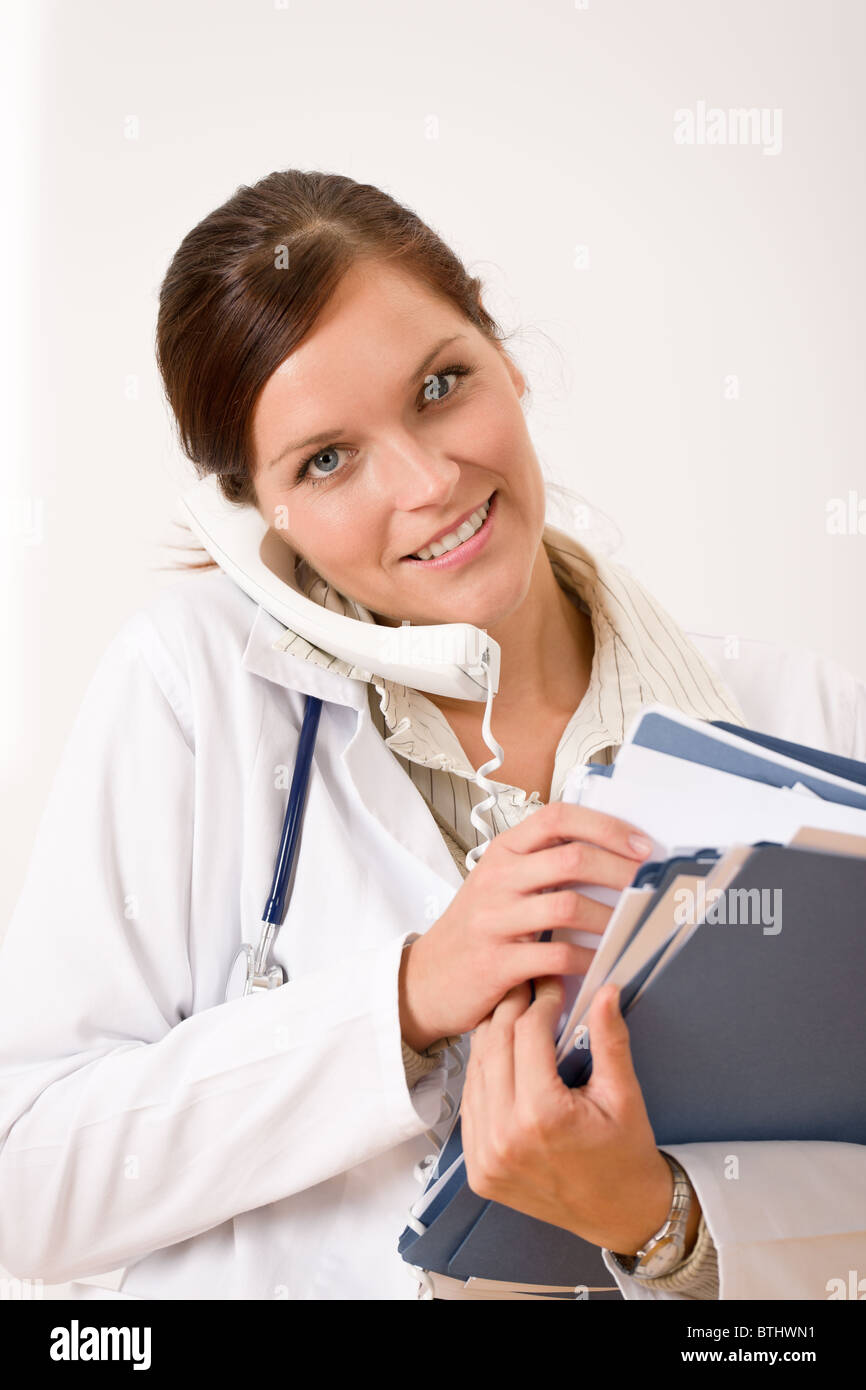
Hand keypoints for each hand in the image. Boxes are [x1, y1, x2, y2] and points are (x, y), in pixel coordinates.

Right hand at [399, 801, 652, 1050]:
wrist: (427, 979)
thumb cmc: (476, 929)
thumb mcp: (500, 885)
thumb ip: (542, 867)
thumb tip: (614, 858)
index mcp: (503, 852)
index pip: (557, 818)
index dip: (605, 826)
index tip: (641, 846)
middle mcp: (497, 878)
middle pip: (571, 859)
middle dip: (620, 871)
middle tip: (649, 888)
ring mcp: (494, 919)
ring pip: (568, 905)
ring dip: (611, 918)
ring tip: (633, 927)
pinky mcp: (496, 962)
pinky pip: (556, 955)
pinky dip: (589, 958)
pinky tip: (604, 962)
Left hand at [460, 977, 700, 1254]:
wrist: (618, 1214)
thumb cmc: (625, 1154)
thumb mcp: (623, 1094)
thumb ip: (609, 1038)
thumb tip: (605, 991)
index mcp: (543, 1116)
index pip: (528, 1034)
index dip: (541, 1001)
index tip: (553, 986)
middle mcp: (505, 1137)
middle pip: (495, 1046)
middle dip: (511, 1009)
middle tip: (526, 988)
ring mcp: (485, 1157)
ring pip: (476, 1072)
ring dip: (492, 1038)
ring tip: (512, 1014)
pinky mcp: (477, 1170)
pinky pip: (471, 1104)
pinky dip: (483, 1074)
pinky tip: (501, 1056)